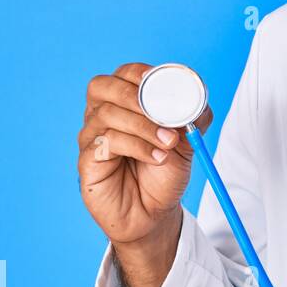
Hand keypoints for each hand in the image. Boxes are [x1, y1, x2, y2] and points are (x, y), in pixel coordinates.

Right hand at [78, 62, 212, 248]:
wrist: (154, 213)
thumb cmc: (163, 174)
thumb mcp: (187, 143)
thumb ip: (193, 119)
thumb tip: (199, 100)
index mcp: (123, 103)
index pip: (122, 74)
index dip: (139, 73)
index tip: (162, 85)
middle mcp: (101, 115)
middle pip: (102, 87)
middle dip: (135, 96)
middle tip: (164, 114)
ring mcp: (91, 136)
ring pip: (107, 114)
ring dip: (144, 126)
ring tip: (169, 144)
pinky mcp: (87, 160)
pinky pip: (106, 142)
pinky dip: (137, 146)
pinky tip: (157, 158)